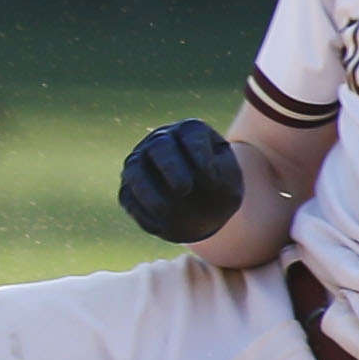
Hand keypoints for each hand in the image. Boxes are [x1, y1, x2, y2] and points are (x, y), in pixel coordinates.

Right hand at [118, 119, 244, 244]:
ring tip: (164, 211)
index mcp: (190, 132)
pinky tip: (160, 226)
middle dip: (170, 166)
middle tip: (184, 189)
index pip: (190, 133)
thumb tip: (200, 170)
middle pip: (159, 145)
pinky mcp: (130, 188)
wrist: (206, 211)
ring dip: (146, 190)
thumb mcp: (230, 180)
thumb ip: (220, 172)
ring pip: (134, 169)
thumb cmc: (220, 188)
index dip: (198, 152)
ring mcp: (141, 163)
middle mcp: (162, 141)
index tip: (211, 176)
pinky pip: (128, 197)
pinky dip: (141, 211)